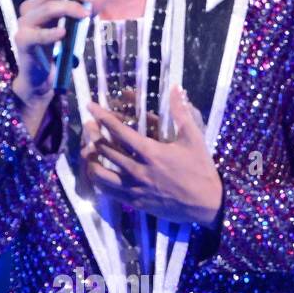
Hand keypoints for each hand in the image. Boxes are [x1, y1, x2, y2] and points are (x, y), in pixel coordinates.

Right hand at [12, 0, 97, 132]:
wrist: (41, 78)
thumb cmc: (57, 49)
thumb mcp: (75, 25)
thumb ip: (88, 8)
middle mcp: (32, 7)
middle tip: (92, 1)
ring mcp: (25, 23)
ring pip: (49, 7)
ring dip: (70, 9)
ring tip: (86, 16)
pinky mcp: (23, 40)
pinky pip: (40, 34)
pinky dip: (53, 33)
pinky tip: (64, 32)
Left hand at [81, 84, 223, 227]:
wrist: (206, 204)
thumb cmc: (200, 169)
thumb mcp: (193, 138)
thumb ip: (180, 112)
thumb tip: (176, 88)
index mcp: (150, 152)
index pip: (118, 130)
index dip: (101, 116)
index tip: (90, 106)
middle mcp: (138, 170)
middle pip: (104, 149)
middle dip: (92, 134)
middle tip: (87, 125)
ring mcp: (134, 188)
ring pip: (100, 174)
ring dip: (90, 160)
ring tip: (88, 151)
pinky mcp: (134, 203)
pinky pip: (108, 192)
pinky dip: (99, 180)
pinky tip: (98, 172)